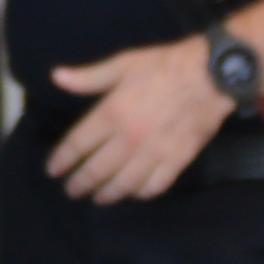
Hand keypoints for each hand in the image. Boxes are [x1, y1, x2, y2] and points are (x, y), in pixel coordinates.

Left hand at [43, 39, 236, 198]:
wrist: (210, 75)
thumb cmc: (163, 66)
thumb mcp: (123, 64)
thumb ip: (89, 77)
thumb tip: (56, 77)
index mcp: (111, 113)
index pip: (78, 144)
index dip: (62, 160)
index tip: (53, 171)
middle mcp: (128, 138)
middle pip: (97, 170)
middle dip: (80, 183)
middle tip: (72, 191)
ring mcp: (153, 152)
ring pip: (123, 184)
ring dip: (107, 194)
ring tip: (98, 198)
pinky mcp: (177, 160)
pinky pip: (154, 186)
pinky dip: (141, 193)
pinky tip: (134, 193)